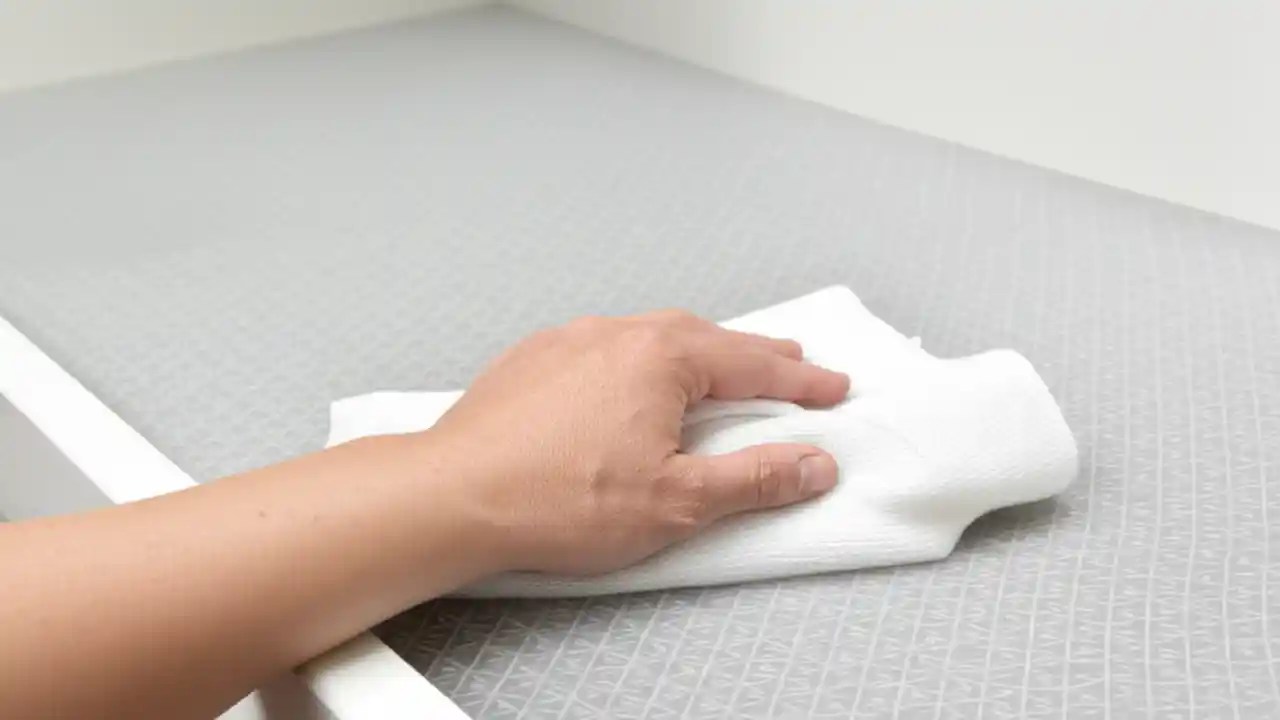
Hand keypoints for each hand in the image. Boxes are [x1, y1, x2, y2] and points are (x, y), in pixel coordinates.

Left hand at [431, 309, 849, 577]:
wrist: (452, 496)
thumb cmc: (557, 501)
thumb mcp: (676, 503)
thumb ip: (753, 479)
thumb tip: (814, 464)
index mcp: (661, 357)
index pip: (753, 364)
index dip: (801, 381)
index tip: (833, 390)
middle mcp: (616, 334)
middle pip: (704, 338)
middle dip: (753, 354)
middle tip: (790, 366)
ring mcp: (568, 342)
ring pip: (650, 338)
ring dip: (694, 354)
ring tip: (717, 372)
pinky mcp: (532, 360)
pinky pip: (604, 349)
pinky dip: (638, 361)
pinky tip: (633, 385)